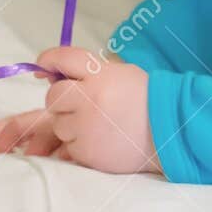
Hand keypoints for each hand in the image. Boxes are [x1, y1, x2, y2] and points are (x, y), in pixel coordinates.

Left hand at [0, 46, 159, 175]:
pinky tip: (99, 138)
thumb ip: (86, 71)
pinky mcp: (88, 153)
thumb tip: (48, 73)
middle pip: (54, 95)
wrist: (169, 129)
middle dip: (61, 99)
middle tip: (78, 102)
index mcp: (101, 75)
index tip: (42, 65)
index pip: (64, 59)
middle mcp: (91, 100)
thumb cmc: (143, 97)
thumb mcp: (118, 72)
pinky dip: (78, 143)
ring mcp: (87, 128)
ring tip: (95, 123)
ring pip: (58, 124)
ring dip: (69, 123)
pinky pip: (68, 146)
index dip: (48, 59)